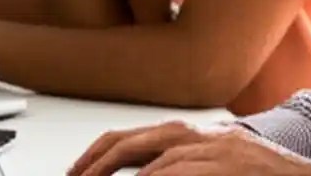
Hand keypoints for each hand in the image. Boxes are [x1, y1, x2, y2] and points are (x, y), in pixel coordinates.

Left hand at [69, 122, 310, 175]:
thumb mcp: (222, 171)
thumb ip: (184, 171)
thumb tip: (147, 175)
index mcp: (200, 139)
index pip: (139, 139)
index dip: (101, 154)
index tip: (78, 173)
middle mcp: (207, 138)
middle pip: (138, 140)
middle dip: (98, 160)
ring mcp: (221, 150)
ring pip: (158, 155)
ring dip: (121, 169)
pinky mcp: (231, 165)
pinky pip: (183, 171)